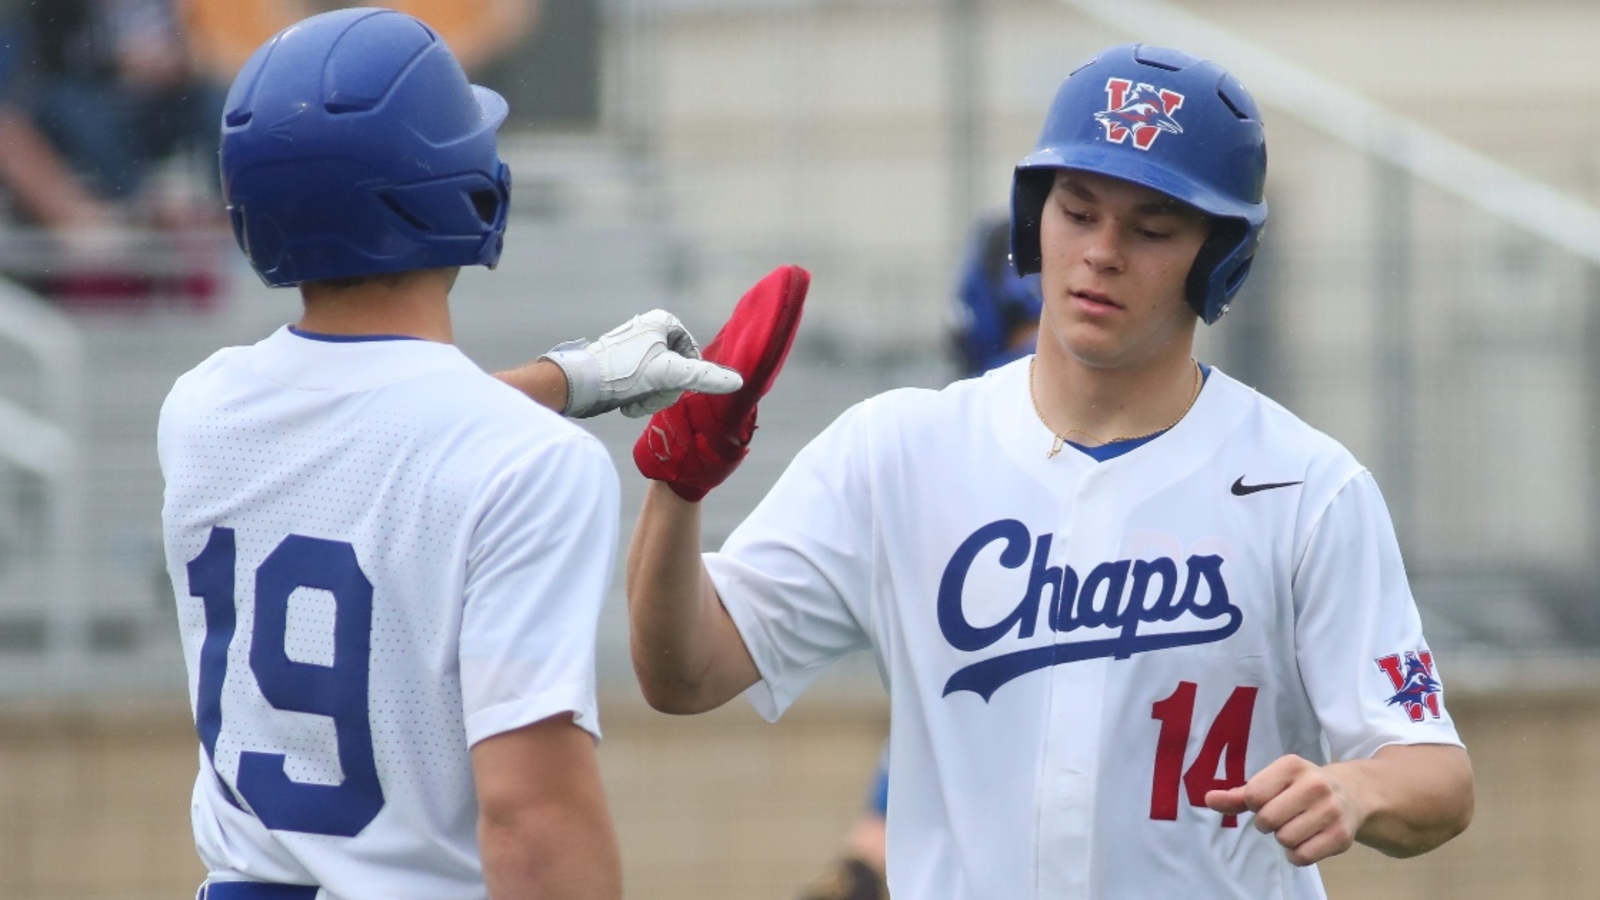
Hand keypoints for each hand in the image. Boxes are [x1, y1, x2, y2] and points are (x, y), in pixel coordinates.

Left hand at [633, 265, 808, 501]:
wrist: (579, 384)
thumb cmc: (623, 373)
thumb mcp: (668, 375)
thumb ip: (704, 378)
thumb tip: (739, 382)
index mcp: (661, 320)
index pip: (693, 352)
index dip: (687, 373)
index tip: (674, 384)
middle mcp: (647, 328)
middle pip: (677, 367)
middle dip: (665, 389)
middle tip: (651, 396)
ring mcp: (633, 347)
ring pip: (660, 379)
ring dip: (651, 397)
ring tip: (635, 402)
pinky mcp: (620, 364)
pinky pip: (643, 383)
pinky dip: (638, 397)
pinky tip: (626, 404)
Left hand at [1205, 755, 1364, 866]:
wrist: (1352, 793)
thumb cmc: (1300, 788)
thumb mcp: (1271, 782)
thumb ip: (1238, 795)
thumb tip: (1208, 799)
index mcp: (1292, 765)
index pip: (1253, 795)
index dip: (1254, 804)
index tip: (1267, 799)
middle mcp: (1314, 784)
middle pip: (1267, 820)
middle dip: (1267, 823)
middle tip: (1282, 815)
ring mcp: (1331, 810)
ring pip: (1284, 839)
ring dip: (1284, 838)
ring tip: (1296, 824)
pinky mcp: (1341, 836)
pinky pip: (1302, 856)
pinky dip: (1297, 854)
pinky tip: (1306, 839)